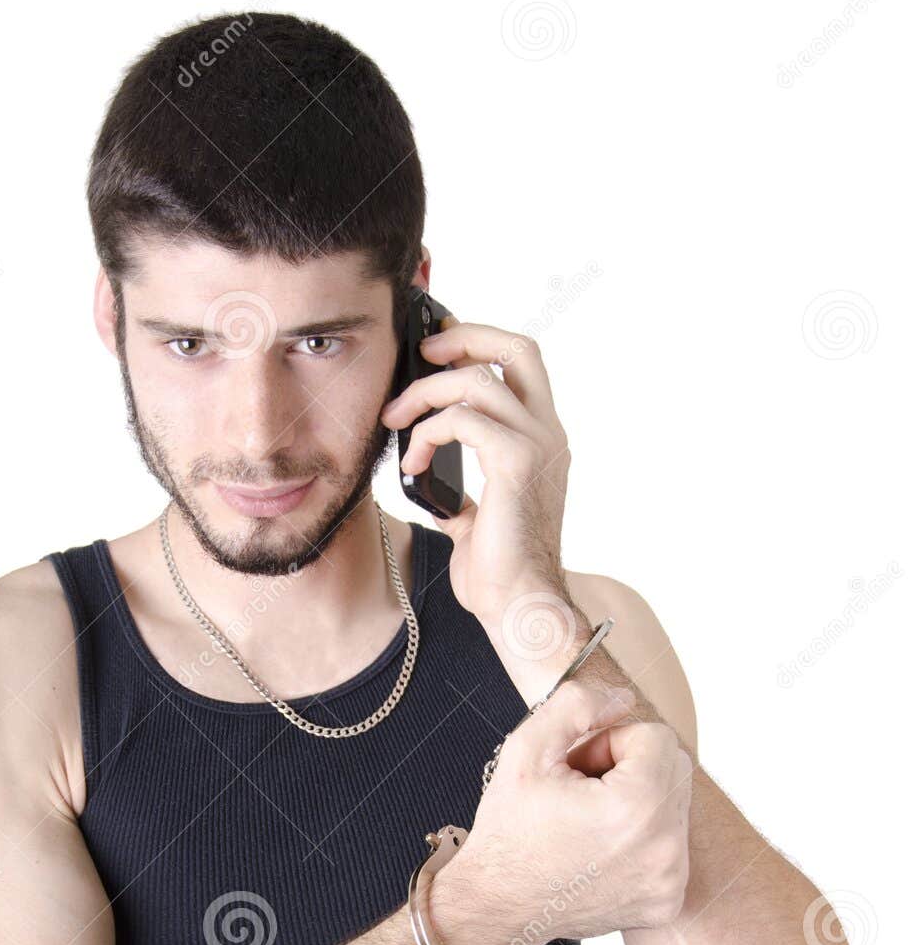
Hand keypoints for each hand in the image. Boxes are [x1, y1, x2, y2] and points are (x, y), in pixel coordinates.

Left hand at [380, 312, 570, 628]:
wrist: (517, 606)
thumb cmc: (499, 573)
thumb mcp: (474, 520)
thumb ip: (459, 493)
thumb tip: (430, 481)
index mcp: (541, 441)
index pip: (520, 364)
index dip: (479, 343)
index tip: (436, 350)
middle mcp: (546, 435)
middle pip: (516, 347)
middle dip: (462, 338)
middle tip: (421, 354)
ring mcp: (536, 446)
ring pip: (477, 380)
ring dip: (426, 394)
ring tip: (397, 422)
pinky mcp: (514, 464)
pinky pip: (462, 420)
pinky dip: (428, 434)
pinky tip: (414, 464)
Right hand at [428, 676, 692, 944]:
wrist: (496, 906)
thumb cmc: (508, 832)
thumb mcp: (526, 750)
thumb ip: (577, 705)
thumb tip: (624, 698)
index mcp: (636, 808)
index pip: (657, 737)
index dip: (610, 744)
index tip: (577, 772)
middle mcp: (664, 848)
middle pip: (675, 769)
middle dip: (630, 769)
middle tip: (582, 794)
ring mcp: (669, 880)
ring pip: (675, 806)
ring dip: (638, 803)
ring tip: (589, 824)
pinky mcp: (667, 901)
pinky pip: (673, 845)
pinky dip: (643, 839)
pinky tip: (601, 853)